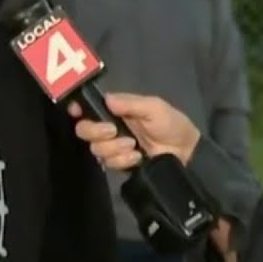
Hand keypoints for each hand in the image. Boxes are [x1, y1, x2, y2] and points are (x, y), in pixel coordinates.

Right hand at [67, 93, 201, 169]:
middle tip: (113, 131)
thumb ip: (130, 103)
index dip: (78, 108)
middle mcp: (110, 127)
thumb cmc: (171, 124)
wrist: (186, 153)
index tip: (76, 111)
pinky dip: (122, 160)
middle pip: (84, 129)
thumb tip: (106, 99)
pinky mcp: (120, 163)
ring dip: (114, 147)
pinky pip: (109, 163)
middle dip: (95, 131)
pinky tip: (137, 158)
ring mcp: (114, 147)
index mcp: (117, 110)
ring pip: (96, 148)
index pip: (90, 107)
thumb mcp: (154, 107)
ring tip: (134, 146)